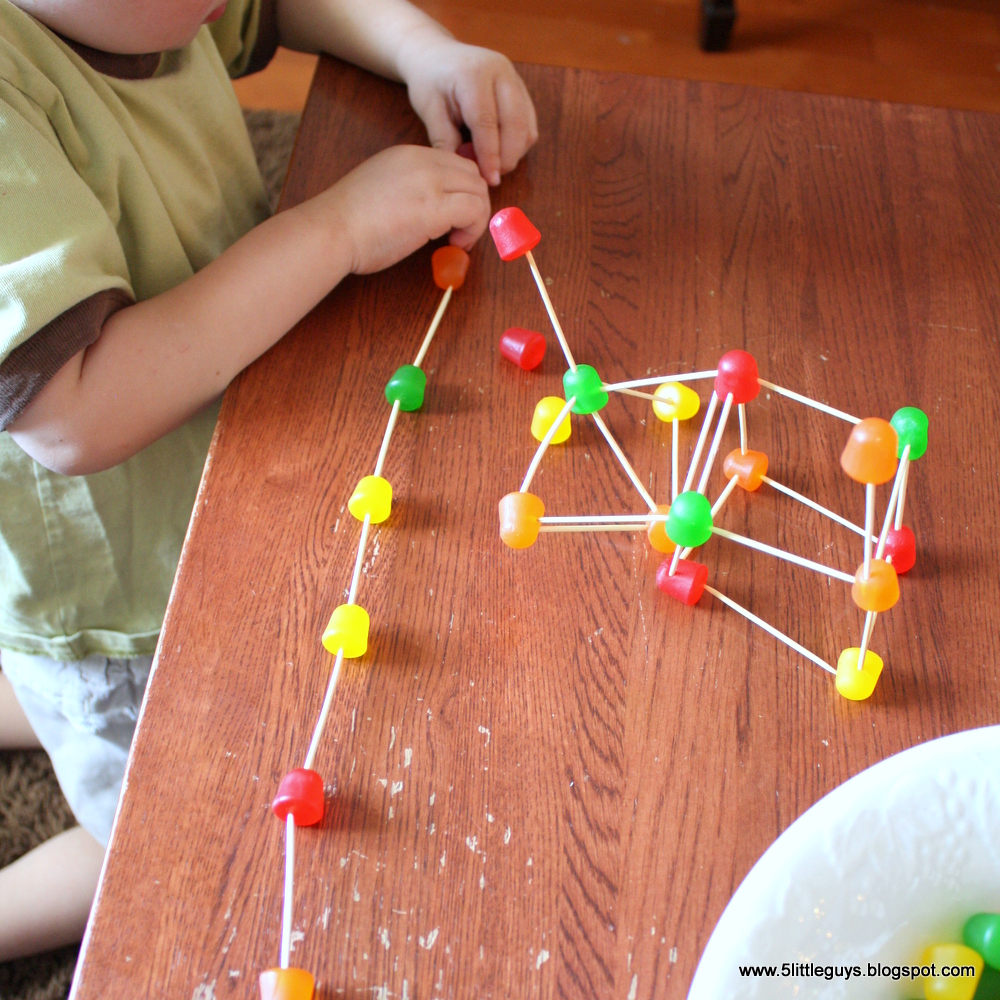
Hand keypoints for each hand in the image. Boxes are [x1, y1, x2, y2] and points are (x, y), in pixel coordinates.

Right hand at [319, 144, 489, 273]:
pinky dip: (474, 230)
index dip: (462, 192)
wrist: (331, 230)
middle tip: (460, 232)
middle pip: (472, 175)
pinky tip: (455, 244)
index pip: (455, 165)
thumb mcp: (383, 189)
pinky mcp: (435, 208)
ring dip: (476, 219)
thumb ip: (409, 190)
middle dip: (475, 205)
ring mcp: (430, 182)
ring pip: (479, 191)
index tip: (452, 217)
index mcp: (408, 155)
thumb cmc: (348, 222)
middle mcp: (422, 161)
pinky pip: (475, 211)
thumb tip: (431, 212)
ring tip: (457, 240)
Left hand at [399, 36, 537, 186]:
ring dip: (515, 152)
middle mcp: (500, 72)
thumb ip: (446, 141)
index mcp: (473, 74)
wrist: (437, 56)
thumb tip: (466, 171)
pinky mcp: (522, 89)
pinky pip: (529, 123)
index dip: (490, 155)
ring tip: (493, 164)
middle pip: (515, 123)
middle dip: (507, 157)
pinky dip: (519, 144)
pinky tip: (500, 151)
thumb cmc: (430, 83)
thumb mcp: (429, 111)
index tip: (489, 179)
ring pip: (527, 126)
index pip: (487, 122)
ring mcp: (515, 79)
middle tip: (492, 177)